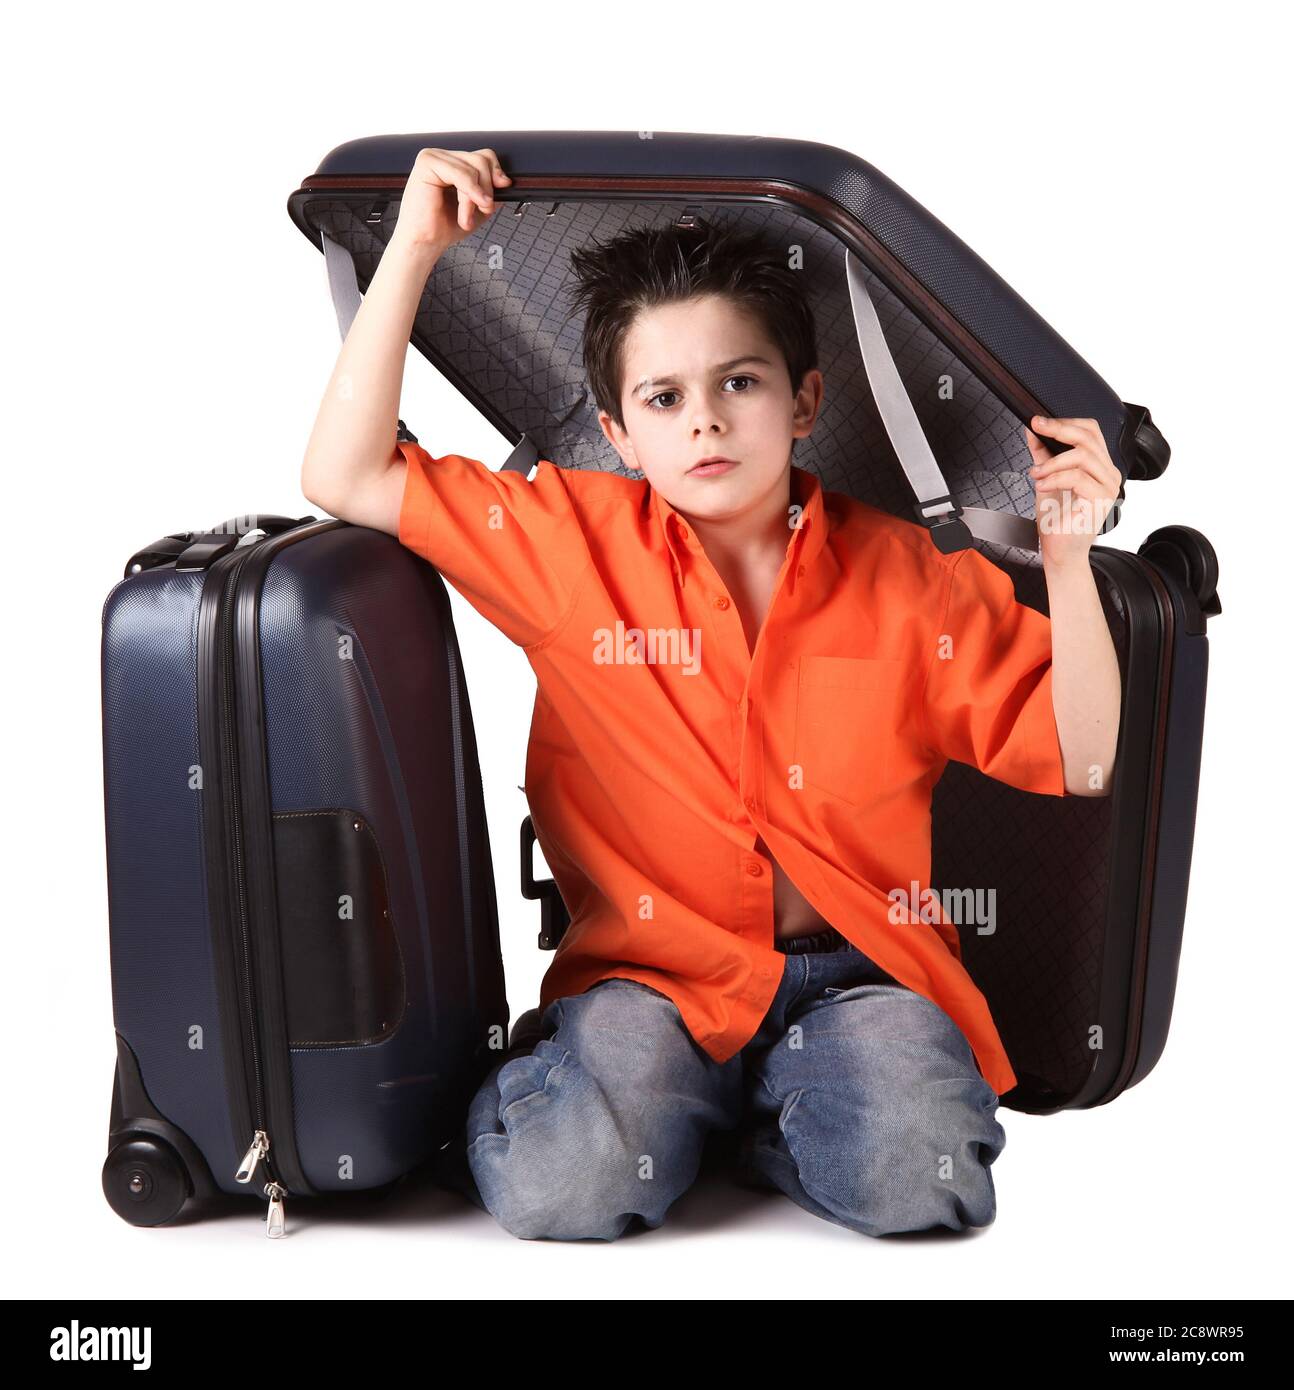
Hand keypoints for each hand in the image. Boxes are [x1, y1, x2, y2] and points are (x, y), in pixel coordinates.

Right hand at [391, 147, 511, 254]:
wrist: (424, 243)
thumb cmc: (444, 227)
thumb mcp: (477, 206)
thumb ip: (490, 190)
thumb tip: (505, 180)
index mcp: (452, 163)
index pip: (483, 156)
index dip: (496, 172)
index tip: (503, 189)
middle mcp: (442, 157)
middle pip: (481, 159)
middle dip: (488, 188)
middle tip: (484, 209)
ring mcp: (433, 157)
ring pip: (473, 168)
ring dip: (476, 197)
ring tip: (467, 218)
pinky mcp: (427, 164)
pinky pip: (461, 174)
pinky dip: (469, 194)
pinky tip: (465, 213)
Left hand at [1024, 416, 1121, 567]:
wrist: (1060, 551)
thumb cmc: (1057, 521)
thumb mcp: (1046, 479)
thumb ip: (1043, 456)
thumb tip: (1033, 431)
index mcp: (1100, 466)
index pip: (1091, 431)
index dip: (1065, 422)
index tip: (1038, 422)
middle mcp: (1109, 474)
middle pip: (1089, 437)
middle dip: (1059, 430)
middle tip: (1037, 429)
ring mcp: (1108, 487)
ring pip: (1083, 456)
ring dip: (1052, 461)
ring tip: (1036, 473)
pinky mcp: (1101, 500)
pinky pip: (1077, 477)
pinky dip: (1055, 478)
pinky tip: (1041, 485)